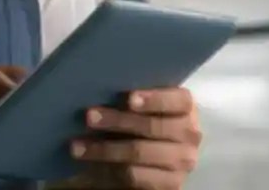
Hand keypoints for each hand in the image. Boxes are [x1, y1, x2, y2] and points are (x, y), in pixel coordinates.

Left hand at [63, 88, 202, 188]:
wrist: (149, 164)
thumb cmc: (141, 126)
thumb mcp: (143, 110)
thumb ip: (132, 100)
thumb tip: (100, 88)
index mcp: (187, 109)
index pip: (178, 100)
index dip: (154, 99)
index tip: (128, 98)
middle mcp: (191, 135)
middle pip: (153, 127)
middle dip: (118, 121)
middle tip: (89, 117)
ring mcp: (184, 162)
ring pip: (139, 152)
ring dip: (104, 149)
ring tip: (77, 145)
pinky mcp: (170, 185)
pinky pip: (135, 176)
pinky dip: (108, 169)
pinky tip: (88, 164)